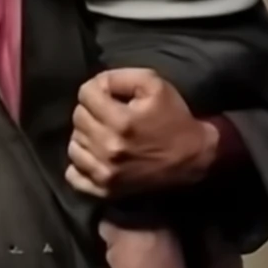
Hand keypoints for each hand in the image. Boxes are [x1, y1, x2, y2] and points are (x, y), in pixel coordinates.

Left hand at [66, 68, 219, 198]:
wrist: (194, 158)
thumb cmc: (173, 117)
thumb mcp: (155, 84)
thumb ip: (120, 77)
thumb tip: (96, 84)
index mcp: (120, 121)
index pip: (85, 94)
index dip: (98, 89)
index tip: (112, 95)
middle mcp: (108, 148)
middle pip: (77, 118)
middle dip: (92, 111)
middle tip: (111, 114)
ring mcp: (105, 173)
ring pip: (74, 145)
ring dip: (86, 136)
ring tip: (105, 134)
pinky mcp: (105, 190)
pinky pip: (74, 176)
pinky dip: (81, 164)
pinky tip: (95, 156)